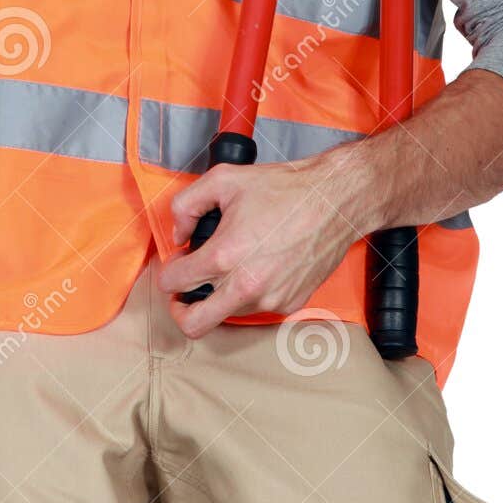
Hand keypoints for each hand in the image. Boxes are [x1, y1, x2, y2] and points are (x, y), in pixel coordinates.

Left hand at [156, 146, 376, 336]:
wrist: (334, 200)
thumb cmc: (285, 189)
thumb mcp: (224, 179)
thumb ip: (186, 204)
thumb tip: (178, 233)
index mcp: (224, 256)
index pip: (173, 283)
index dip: (167, 270)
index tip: (178, 261)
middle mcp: (246, 286)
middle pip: (194, 324)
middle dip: (181, 309)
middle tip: (184, 291)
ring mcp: (270, 299)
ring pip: (227, 313)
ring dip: (221, 295)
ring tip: (233, 264)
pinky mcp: (290, 303)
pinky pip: (258, 307)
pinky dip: (251, 292)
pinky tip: (260, 264)